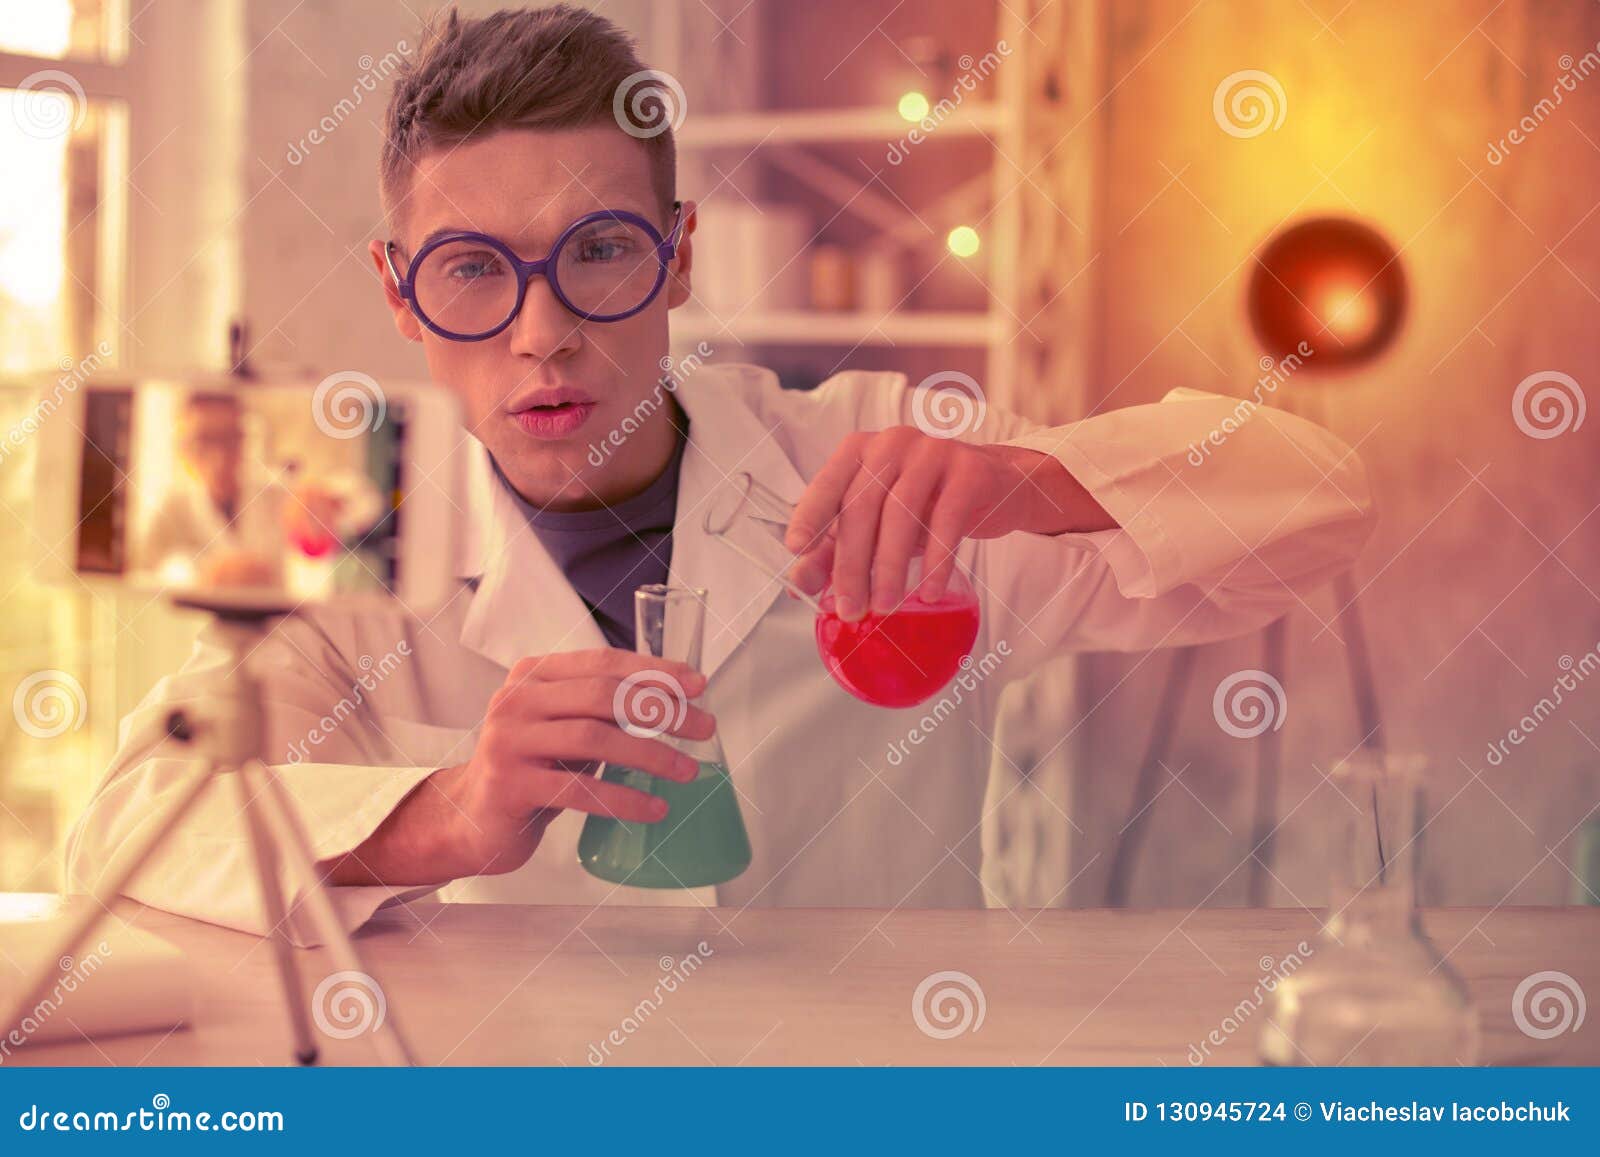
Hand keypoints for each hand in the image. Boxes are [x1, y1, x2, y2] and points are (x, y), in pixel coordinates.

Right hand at [324, 649, 714, 884]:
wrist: (470, 818)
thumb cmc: (530, 768)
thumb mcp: (564, 727)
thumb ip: (603, 708)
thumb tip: (677, 702)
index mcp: (533, 675)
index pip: (603, 663)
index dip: (655, 671)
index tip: (698, 684)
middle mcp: (516, 700)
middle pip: (602, 695)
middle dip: (662, 710)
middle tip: (703, 727)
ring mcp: (508, 741)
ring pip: (593, 739)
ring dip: (650, 755)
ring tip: (687, 771)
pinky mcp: (509, 786)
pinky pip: (579, 791)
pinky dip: (624, 798)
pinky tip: (654, 807)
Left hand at [782, 427, 1100, 619]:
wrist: (997, 486)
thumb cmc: (926, 506)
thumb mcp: (878, 525)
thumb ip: (835, 548)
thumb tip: (798, 583)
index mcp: (861, 450)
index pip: (828, 482)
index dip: (810, 514)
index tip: (795, 549)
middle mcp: (893, 442)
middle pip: (862, 505)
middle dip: (852, 563)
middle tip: (850, 608)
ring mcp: (933, 451)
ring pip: (901, 512)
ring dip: (889, 567)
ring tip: (885, 607)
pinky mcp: (970, 470)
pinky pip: (948, 520)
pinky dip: (935, 562)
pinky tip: (928, 592)